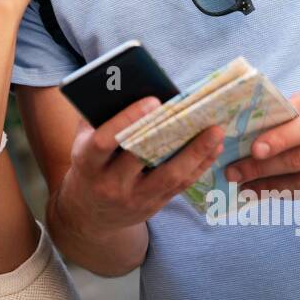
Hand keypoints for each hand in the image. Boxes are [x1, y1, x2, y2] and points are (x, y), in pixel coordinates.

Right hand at [59, 98, 225, 232]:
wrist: (89, 214)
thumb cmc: (89, 165)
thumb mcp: (83, 143)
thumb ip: (99, 119)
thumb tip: (127, 85)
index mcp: (87, 162)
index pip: (104, 142)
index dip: (127, 120)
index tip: (153, 101)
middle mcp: (109, 183)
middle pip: (142, 158)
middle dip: (169, 134)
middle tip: (196, 111)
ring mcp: (133, 197)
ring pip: (169, 175)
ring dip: (196, 152)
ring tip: (216, 131)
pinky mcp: (153, 206)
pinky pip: (180, 185)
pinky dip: (199, 165)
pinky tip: (214, 148)